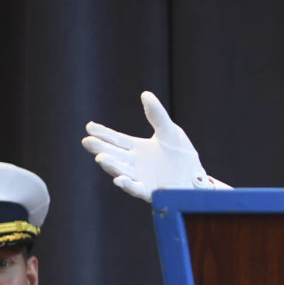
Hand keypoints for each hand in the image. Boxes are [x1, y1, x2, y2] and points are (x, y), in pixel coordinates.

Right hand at [81, 91, 225, 201]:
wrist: (196, 178)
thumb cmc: (181, 155)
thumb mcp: (170, 131)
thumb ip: (157, 115)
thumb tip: (145, 94)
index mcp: (136, 148)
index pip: (116, 139)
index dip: (102, 133)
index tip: (89, 127)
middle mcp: (134, 163)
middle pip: (113, 154)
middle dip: (100, 148)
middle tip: (87, 141)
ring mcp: (139, 177)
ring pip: (120, 171)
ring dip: (110, 166)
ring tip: (100, 158)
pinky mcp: (149, 190)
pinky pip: (135, 188)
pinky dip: (127, 184)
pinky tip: (118, 179)